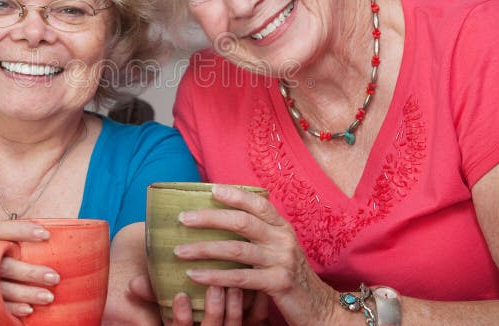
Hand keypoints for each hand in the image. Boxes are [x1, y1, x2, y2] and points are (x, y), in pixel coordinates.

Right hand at [128, 275, 268, 324]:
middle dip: (214, 311)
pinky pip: (256, 319)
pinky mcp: (248, 323)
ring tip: (235, 283)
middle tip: (215, 286)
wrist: (205, 303)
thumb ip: (149, 292)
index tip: (181, 296)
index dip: (182, 318)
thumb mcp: (161, 300)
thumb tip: (133, 284)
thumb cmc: (180, 299)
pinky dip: (258, 305)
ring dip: (235, 308)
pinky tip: (258, 286)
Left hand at [172, 185, 336, 323]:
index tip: (210, 190)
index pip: (258, 203)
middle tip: (183, 218)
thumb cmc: (290, 276)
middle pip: (242, 221)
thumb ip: (259, 234)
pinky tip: (194, 276)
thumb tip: (223, 219)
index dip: (235, 195)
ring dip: (204, 249)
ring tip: (180, 251)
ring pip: (236, 249)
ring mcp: (281, 261)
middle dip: (209, 218)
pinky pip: (239, 278)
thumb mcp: (279, 249)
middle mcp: (282, 239)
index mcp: (282, 227)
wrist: (319, 307)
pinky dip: (214, 276)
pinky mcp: (277, 284)